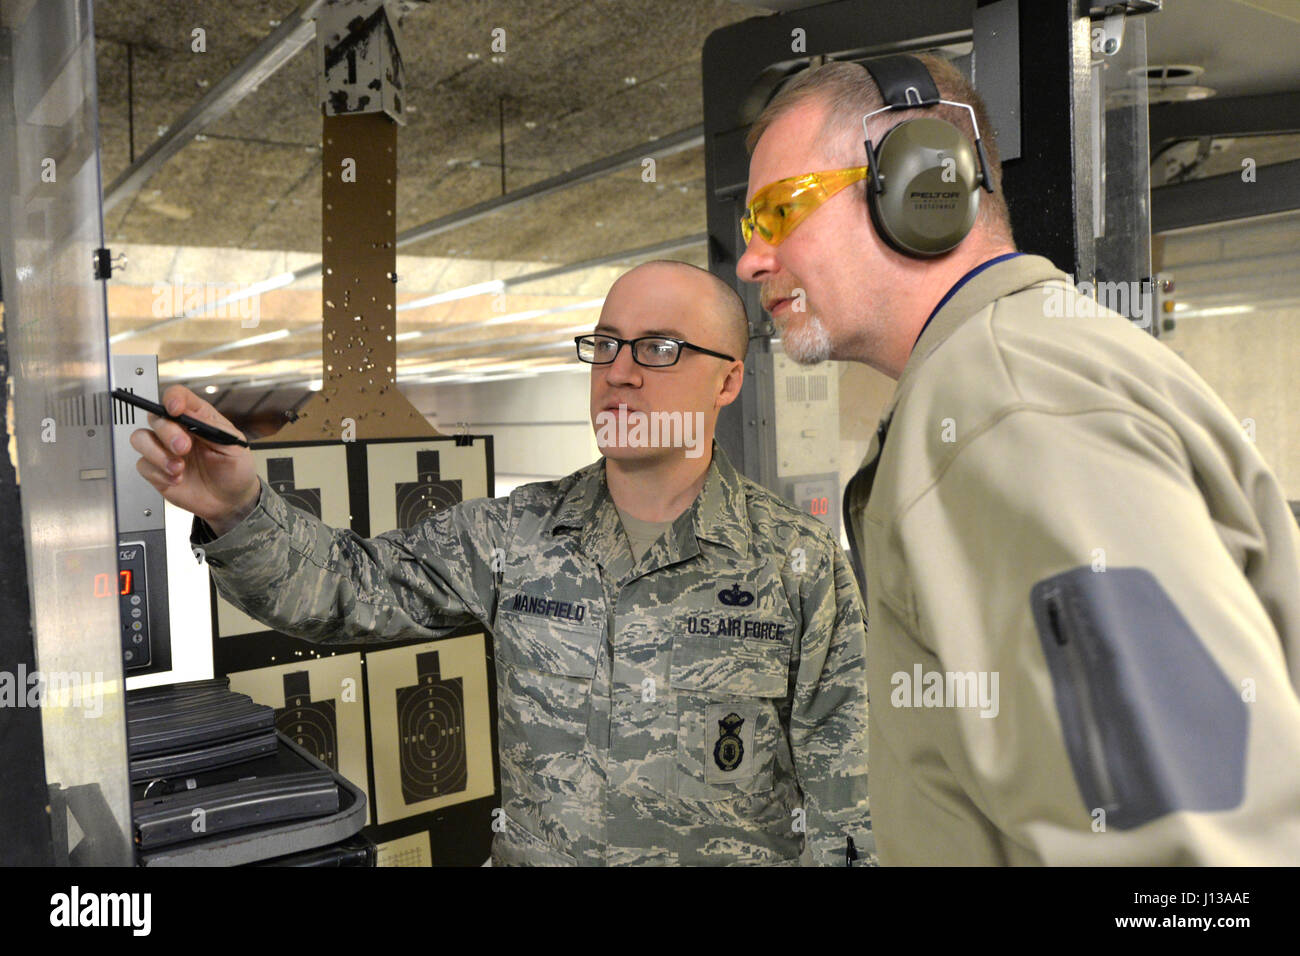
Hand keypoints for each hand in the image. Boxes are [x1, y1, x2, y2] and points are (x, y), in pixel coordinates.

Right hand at [129, 384, 259, 535]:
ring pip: (141, 438)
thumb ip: (210, 427)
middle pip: (156, 417)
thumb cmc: (235, 469)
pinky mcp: (157, 470)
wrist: (231, 501)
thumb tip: (189, 412)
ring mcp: (165, 450)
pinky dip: (158, 473)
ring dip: (158, 453)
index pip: (178, 397)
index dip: (173, 398)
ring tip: (179, 468)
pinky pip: (143, 465)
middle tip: (184, 448)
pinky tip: (177, 479)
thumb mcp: (233, 446)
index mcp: (198, 418)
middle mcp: (178, 431)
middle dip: (167, 432)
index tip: (175, 409)